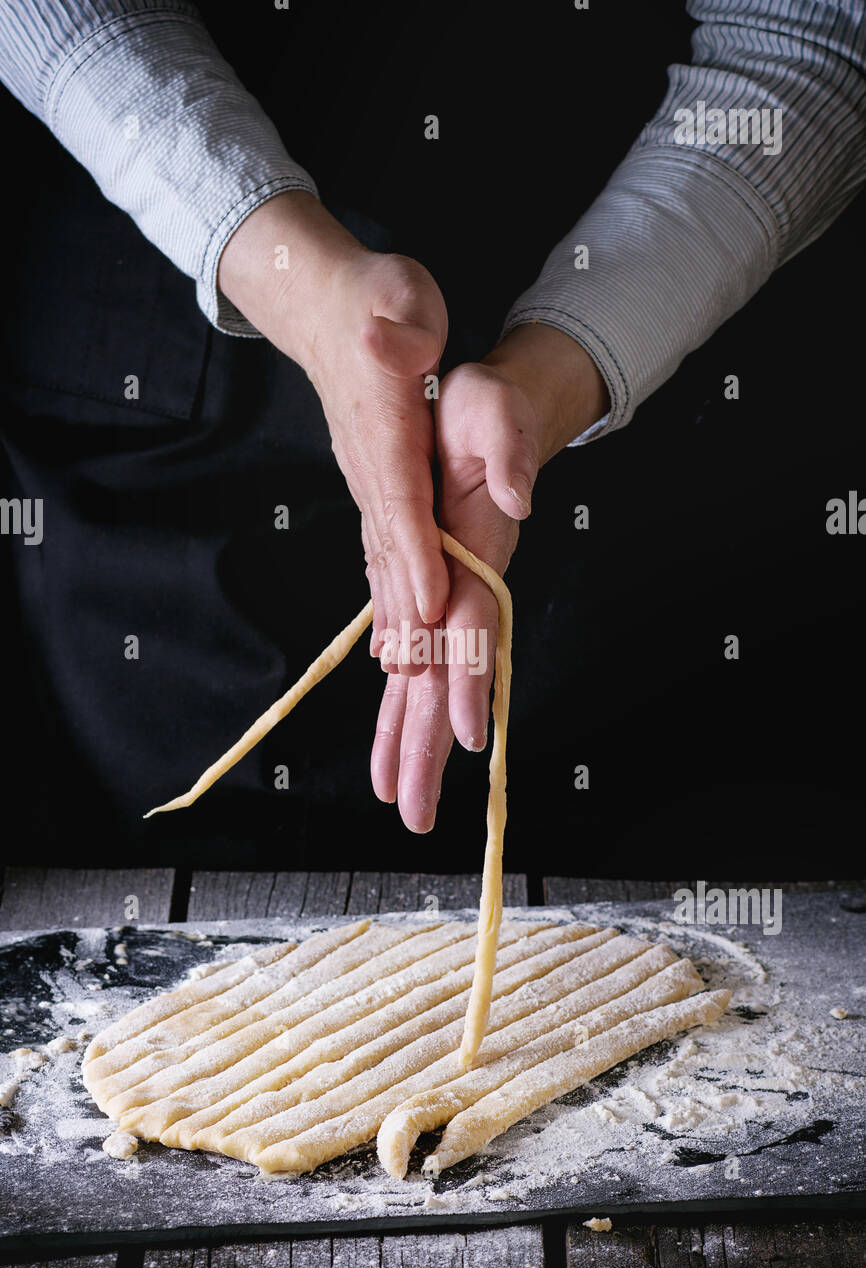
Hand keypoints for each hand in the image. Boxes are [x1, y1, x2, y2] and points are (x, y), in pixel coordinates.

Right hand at [218, 192, 449, 674]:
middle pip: (389, 548)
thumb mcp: (401, 294)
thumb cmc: (375, 299)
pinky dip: (386, 595)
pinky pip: (379, 550)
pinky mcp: (370, 485)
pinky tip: (392, 636)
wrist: (325, 304)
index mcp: (383, 426)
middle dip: (405, 612)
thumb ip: (402, 327)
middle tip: (420, 674)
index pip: (401, 501)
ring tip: (405, 676)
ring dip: (394, 616)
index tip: (433, 603)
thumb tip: (400, 346)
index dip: (416, 556)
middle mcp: (368, 465)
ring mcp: (365, 479)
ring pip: (381, 558)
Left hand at [370, 324, 608, 830]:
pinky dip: (403, 708)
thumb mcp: (494, 409)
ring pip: (432, 683)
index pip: (476, 624)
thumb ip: (509, 449)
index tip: (467, 734)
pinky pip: (417, 666)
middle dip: (433, 743)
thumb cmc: (487, 411)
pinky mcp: (433, 601)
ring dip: (415, 742)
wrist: (488, 417)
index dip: (471, 678)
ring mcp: (450, 599)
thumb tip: (518, 496)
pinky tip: (394, 746)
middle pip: (452, 677)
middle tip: (417, 811)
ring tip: (402, 801)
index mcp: (479, 550)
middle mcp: (467, 586)